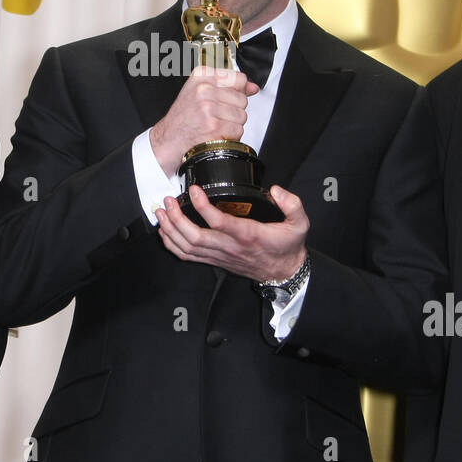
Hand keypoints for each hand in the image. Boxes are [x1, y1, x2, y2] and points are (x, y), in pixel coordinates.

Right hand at [149, 66, 258, 173]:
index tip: (228, 99)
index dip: (238, 91)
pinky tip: (215, 134)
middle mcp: (204, 89)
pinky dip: (229, 136)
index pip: (239, 78)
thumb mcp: (199, 92)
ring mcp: (208, 107)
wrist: (168, 139)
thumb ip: (228, 87)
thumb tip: (252, 87)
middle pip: (242, 99)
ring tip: (214, 125)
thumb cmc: (183, 118)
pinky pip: (237, 130)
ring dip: (231, 125)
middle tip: (216, 116)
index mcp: (202, 76)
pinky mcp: (213, 125)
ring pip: (241, 116)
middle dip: (233, 111)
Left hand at [155, 184, 307, 283]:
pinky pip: (188, 257)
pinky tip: (165, 232)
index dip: (203, 206)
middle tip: (168, 201)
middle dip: (177, 219)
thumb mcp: (300, 223)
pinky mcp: (215, 260)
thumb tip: (277, 190)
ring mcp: (220, 256)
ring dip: (171, 230)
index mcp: (248, 235)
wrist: (284, 271)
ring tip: (161, 212)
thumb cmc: (287, 246)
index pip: (220, 222)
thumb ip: (292, 204)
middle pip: (195, 237)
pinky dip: (173, 245)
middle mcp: (230, 247)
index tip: (195, 190)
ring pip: (188, 248)